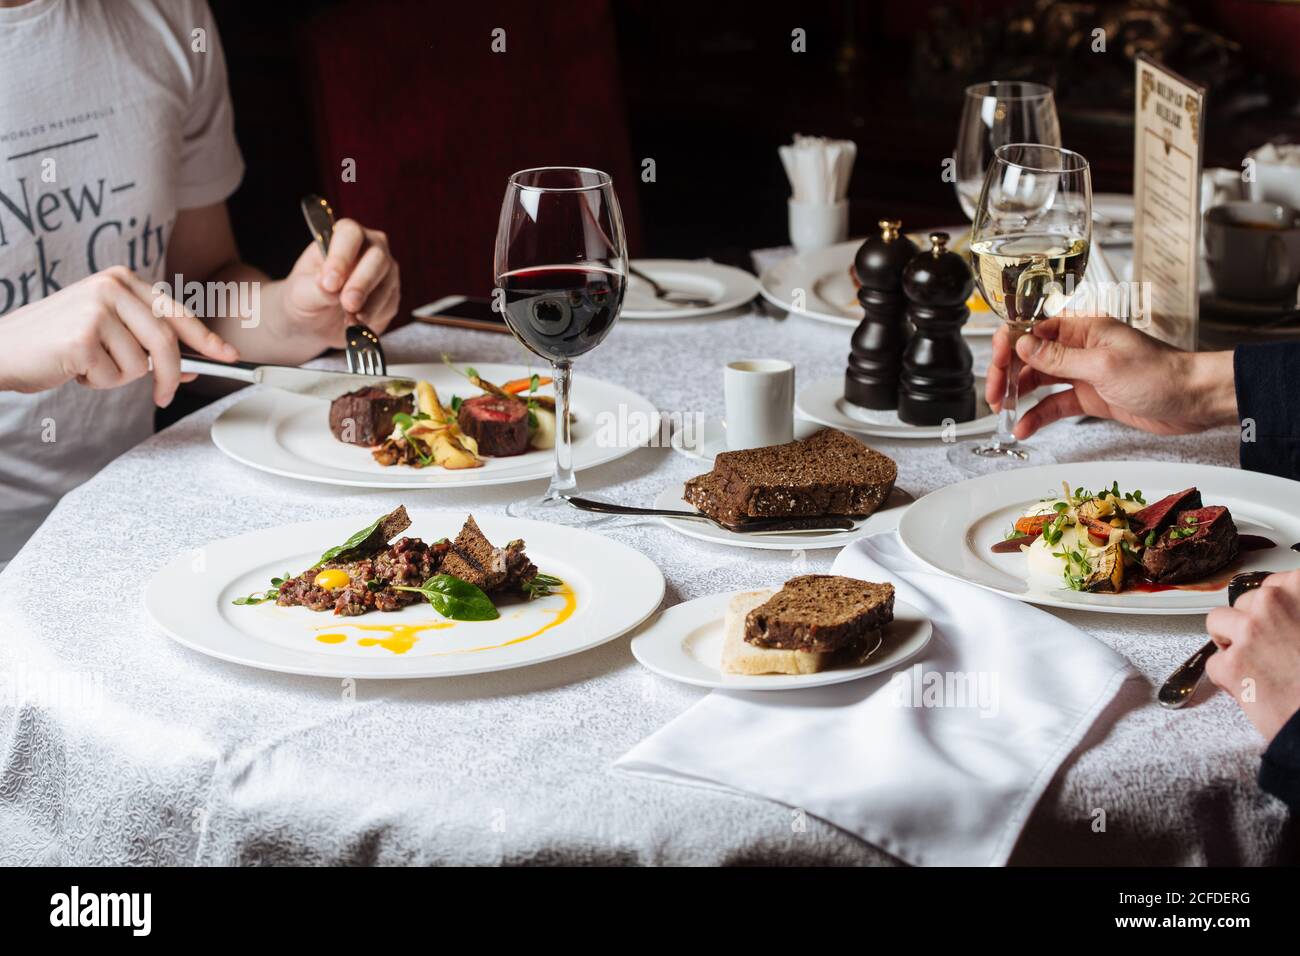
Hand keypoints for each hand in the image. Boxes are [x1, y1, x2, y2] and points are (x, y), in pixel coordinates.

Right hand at [0, 266, 237, 405]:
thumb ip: (147, 343)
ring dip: (117, 377)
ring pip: (139, 365)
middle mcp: (110, 288)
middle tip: (164, 396)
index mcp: (120, 280)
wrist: (2, 348)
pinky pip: (114, 376)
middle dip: (170, 377)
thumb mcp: (108, 332)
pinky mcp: (82, 337)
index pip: (175, 313)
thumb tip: (192, 367)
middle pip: (166, 342)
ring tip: (87, 364)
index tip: (228, 356)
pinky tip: (74, 368)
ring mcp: (96, 310)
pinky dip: (97, 382)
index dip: (206, 339)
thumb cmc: (56, 342)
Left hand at [280, 219, 399, 347]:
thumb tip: (327, 284)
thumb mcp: (301, 293)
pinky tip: (358, 323)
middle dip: (361, 283)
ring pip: (387, 282)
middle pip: (377, 257)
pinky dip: (374, 316)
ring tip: (349, 320)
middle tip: (348, 304)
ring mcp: (384, 271)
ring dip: (369, 304)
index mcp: (342, 236)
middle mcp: (369, 247)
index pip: (349, 235)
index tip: (330, 283)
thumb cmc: (306, 296)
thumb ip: (314, 288)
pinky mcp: (391, 294)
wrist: (316, 322)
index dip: (342, 257)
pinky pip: (390, 303)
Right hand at [984, 314, 1237, 438]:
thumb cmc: (1160, 375)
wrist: (1194, 400)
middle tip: (994, 396)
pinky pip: (1054, 404)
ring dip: (1017, 396)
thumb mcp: (1103, 365)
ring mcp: (1083, 372)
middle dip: (1007, 374)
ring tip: (1002, 413)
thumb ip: (1059, 357)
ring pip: (1038, 381)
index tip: (996, 366)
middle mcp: (1079, 347)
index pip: (1032, 329)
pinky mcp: (1089, 396)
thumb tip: (1022, 344)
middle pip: (1029, 356)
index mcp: (1083, 327)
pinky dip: (1037, 416)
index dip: (1009, 345)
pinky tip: (1024, 427)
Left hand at [1206, 570, 1299, 741]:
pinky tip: (1251, 688)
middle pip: (1243, 602)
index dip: (1273, 608)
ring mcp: (1248, 631)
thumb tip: (1290, 612)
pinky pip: (1214, 663)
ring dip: (1229, 642)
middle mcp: (1272, 602)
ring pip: (1217, 622)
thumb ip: (1299, 611)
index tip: (1278, 621)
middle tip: (1271, 649)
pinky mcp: (1230, 664)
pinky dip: (1226, 677)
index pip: (1274, 584)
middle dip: (1250, 623)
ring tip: (1254, 665)